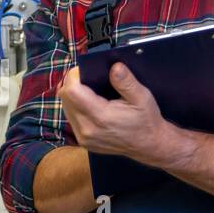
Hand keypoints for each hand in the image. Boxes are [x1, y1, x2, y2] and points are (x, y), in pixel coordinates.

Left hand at [58, 63, 186, 168]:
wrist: (148, 146)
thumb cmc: (146, 120)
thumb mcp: (142, 97)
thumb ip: (126, 82)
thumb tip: (114, 66)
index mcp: (101, 117)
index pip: (72, 91)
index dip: (75, 76)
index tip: (86, 69)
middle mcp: (87, 129)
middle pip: (65, 98)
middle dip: (73, 83)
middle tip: (88, 76)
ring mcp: (83, 138)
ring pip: (65, 107)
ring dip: (73, 95)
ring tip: (89, 89)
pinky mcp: (83, 141)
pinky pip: (71, 118)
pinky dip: (76, 106)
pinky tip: (90, 103)